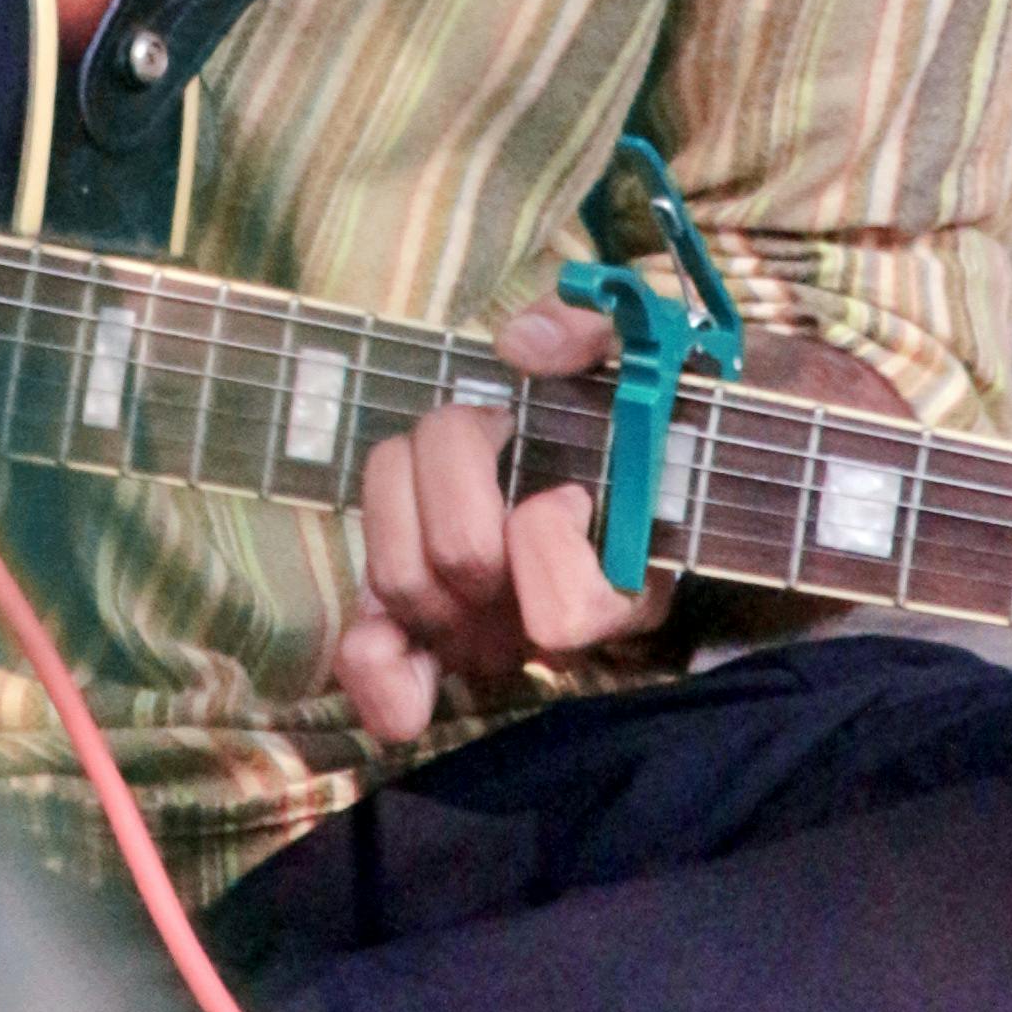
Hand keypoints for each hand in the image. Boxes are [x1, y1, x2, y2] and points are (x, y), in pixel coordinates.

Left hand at [332, 289, 665, 749]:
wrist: (604, 454)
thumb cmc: (628, 415)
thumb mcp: (641, 357)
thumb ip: (593, 335)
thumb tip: (521, 347)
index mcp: (618, 588)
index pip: (562, 611)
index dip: (549, 534)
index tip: (572, 493)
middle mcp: (544, 630)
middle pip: (458, 559)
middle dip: (459, 471)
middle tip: (495, 436)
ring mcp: (482, 637)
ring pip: (398, 579)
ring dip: (406, 499)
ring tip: (450, 472)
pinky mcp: (425, 637)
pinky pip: (381, 675)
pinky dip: (370, 658)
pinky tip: (374, 629)